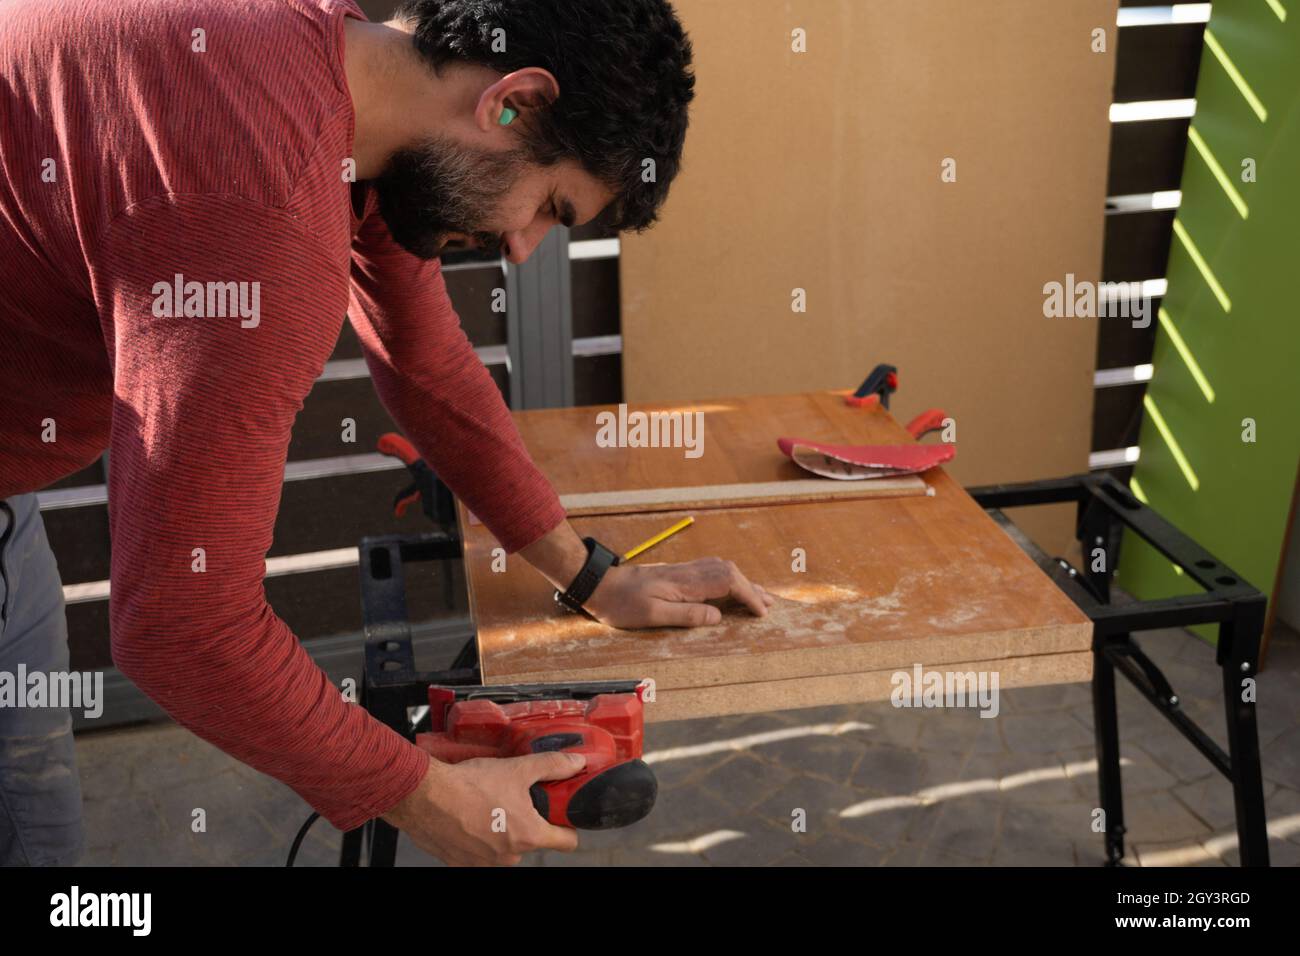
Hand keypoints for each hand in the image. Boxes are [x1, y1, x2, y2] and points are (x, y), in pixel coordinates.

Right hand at [382, 752, 585, 865]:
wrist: (424, 797)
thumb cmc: (467, 786)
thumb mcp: (518, 768)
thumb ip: (552, 766)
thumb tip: (576, 763)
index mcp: (529, 836)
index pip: (567, 842)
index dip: (567, 825)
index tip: (560, 812)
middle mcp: (509, 856)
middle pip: (533, 841)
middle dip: (527, 822)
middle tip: (515, 798)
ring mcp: (484, 863)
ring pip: (505, 847)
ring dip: (500, 829)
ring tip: (488, 805)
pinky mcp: (461, 863)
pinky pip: (479, 852)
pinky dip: (478, 837)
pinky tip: (469, 816)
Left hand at [584, 557, 775, 628]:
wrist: (599, 584)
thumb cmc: (622, 604)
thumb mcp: (652, 615)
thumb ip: (687, 615)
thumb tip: (718, 617)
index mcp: (685, 582)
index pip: (728, 582)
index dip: (748, 596)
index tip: (761, 612)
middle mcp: (687, 572)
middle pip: (729, 572)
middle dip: (751, 588)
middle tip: (769, 605)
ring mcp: (682, 571)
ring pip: (721, 569)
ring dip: (742, 582)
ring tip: (757, 597)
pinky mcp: (676, 573)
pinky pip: (710, 571)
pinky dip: (728, 579)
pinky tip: (729, 587)